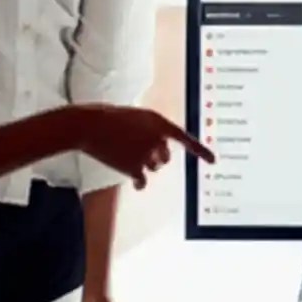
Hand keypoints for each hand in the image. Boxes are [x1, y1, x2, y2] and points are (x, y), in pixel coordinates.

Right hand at [73, 105, 214, 188]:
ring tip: (125, 154)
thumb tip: (157, 149)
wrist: (88, 125)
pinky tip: (138, 184)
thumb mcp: (136, 117)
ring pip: (154, 167)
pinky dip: (140, 183)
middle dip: (156, 156)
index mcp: (158, 122)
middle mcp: (157, 138)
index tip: (213, 161)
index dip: (200, 150)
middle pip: (165, 157)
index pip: (184, 138)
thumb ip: (151, 130)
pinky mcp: (133, 167)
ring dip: (144, 165)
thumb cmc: (109, 118)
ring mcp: (146, 153)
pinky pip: (143, 181)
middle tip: (138, 150)